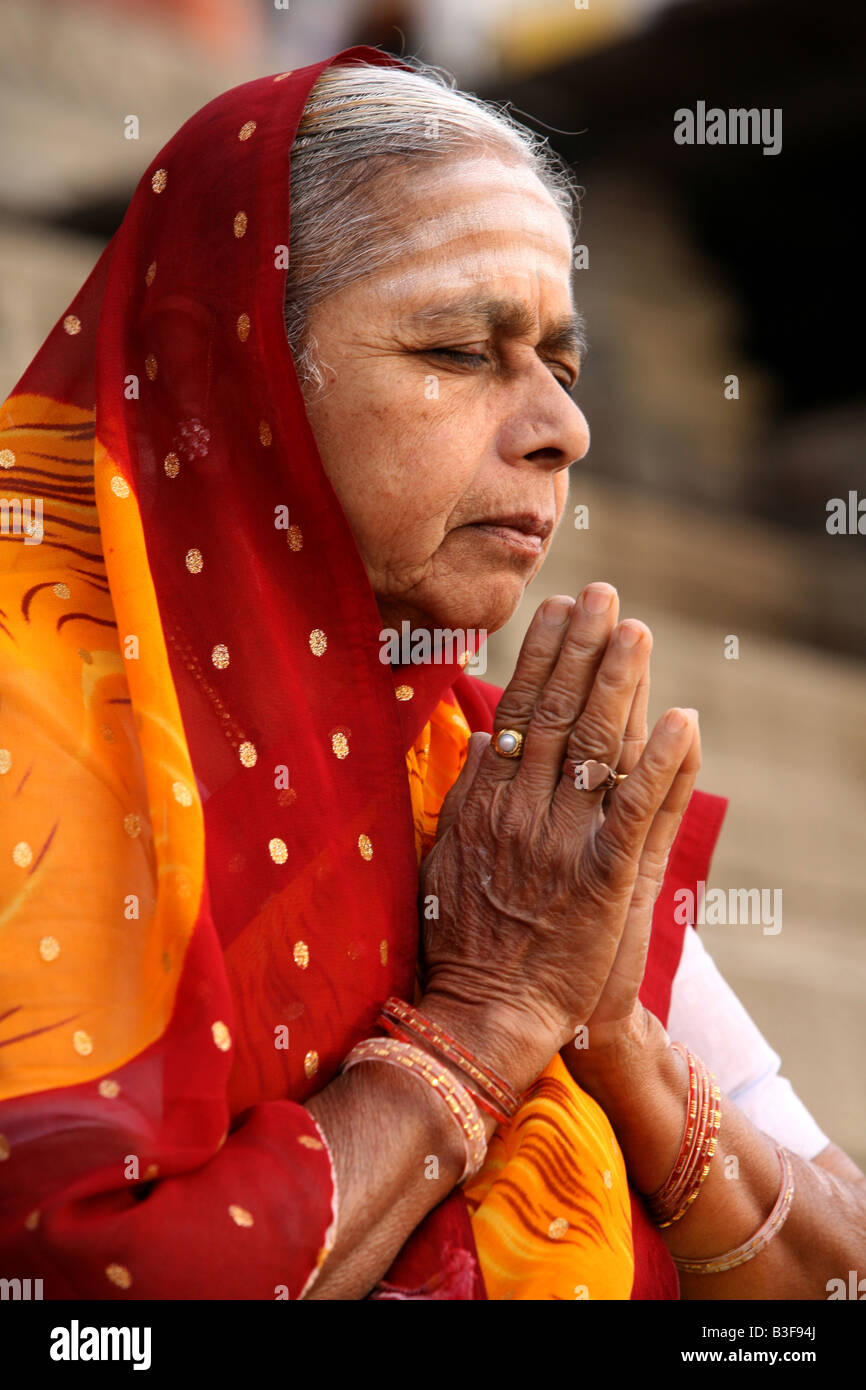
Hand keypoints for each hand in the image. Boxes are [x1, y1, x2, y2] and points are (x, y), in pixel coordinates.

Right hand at [419, 584, 698, 1089]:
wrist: (482, 1014)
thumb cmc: (460, 940)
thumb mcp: (444, 859)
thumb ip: (467, 798)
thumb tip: (482, 742)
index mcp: (484, 803)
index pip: (515, 713)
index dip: (540, 657)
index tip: (557, 611)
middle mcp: (520, 812)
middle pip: (555, 714)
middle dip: (581, 650)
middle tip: (604, 596)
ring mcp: (559, 844)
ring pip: (593, 747)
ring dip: (618, 684)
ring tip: (636, 632)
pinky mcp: (600, 881)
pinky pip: (633, 811)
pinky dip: (660, 764)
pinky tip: (682, 718)